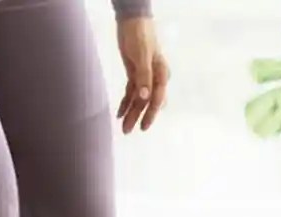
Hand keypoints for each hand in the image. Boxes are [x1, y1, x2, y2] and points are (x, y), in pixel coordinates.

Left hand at [115, 18, 168, 133]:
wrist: (132, 21)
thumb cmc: (140, 36)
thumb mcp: (142, 56)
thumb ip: (144, 77)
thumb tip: (145, 97)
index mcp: (161, 73)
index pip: (157, 98)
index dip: (150, 114)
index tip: (143, 126)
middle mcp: (155, 77)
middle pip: (147, 102)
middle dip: (138, 116)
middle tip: (128, 131)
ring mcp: (145, 76)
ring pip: (138, 99)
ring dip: (131, 112)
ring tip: (123, 127)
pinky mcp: (135, 74)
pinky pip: (131, 92)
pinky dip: (126, 102)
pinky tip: (119, 113)